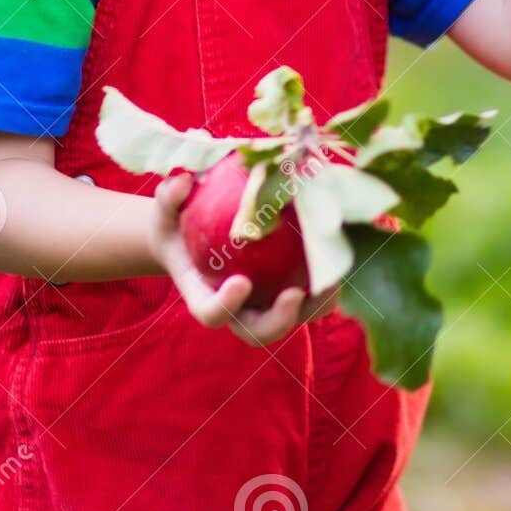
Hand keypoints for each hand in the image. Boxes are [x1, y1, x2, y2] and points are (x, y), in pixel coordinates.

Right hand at [149, 173, 338, 345]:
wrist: (194, 232)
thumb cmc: (178, 220)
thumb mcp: (166, 207)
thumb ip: (170, 195)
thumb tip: (185, 180)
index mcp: (203, 294)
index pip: (211, 313)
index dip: (225, 306)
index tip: (241, 282)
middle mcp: (237, 307)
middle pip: (258, 330)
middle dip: (279, 320)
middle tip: (295, 293)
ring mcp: (265, 303)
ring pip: (294, 318)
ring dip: (316, 305)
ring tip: (334, 279)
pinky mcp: (290, 289)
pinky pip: (313, 293)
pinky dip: (328, 278)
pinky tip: (344, 251)